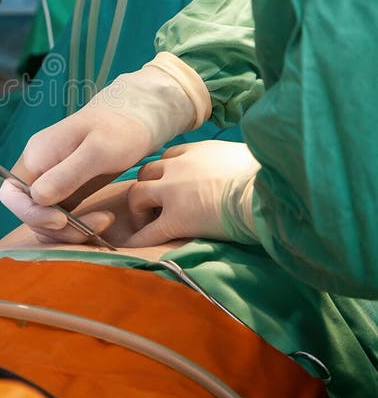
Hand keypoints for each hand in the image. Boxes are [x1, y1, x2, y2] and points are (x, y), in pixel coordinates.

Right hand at [0, 54, 209, 231]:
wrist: (135, 121)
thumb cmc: (118, 128)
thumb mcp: (97, 150)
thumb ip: (67, 174)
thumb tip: (37, 198)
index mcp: (36, 156)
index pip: (11, 194)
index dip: (30, 213)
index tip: (62, 220)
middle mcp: (38, 171)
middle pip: (29, 213)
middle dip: (59, 228)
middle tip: (98, 224)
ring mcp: (51, 183)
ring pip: (45, 221)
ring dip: (72, 231)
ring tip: (106, 221)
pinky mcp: (66, 192)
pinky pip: (62, 219)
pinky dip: (79, 227)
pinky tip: (103, 221)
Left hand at [124, 140, 259, 246]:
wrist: (264, 193)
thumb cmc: (266, 176)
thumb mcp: (243, 155)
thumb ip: (232, 160)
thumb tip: (244, 165)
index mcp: (197, 151)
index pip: (169, 156)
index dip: (166, 171)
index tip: (169, 184)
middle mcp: (178, 167)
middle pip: (147, 172)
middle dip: (147, 187)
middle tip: (153, 204)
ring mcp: (172, 192)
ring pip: (137, 194)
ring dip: (138, 209)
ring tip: (146, 222)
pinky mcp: (176, 219)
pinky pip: (148, 231)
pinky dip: (138, 239)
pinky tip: (131, 247)